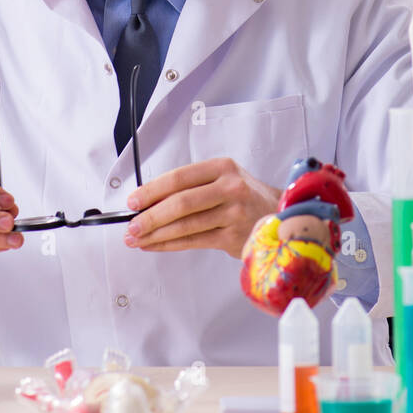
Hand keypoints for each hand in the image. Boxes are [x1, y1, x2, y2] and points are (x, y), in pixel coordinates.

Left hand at [123, 157, 279, 258]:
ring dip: (156, 234)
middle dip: (151, 216)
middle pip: (181, 202)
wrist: (280, 215)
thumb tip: (150, 200)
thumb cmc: (246, 197)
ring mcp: (233, 213)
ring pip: (185, 225)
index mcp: (223, 167)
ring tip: (137, 239)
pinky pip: (193, 241)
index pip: (179, 177)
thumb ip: (193, 186)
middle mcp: (230, 187)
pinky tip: (156, 245)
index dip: (152, 190)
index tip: (134, 201)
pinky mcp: (233, 237)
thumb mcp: (224, 179)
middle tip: (132, 225)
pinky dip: (170, 244)